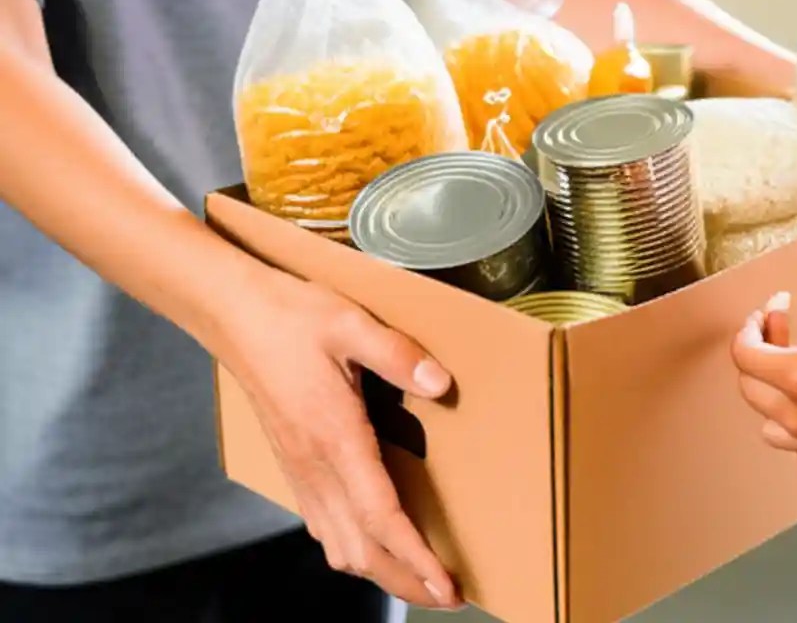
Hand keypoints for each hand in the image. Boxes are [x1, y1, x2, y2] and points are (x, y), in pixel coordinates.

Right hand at [215, 268, 460, 609]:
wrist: (233, 316)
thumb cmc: (291, 318)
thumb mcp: (351, 324)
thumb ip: (398, 355)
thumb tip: (440, 384)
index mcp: (335, 437)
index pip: (380, 516)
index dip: (415, 557)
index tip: (446, 584)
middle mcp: (316, 466)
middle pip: (362, 549)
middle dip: (407, 581)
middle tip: (449, 597)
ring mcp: (301, 470)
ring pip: (339, 546)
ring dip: (381, 571)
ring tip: (420, 581)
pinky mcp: (294, 465)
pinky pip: (323, 525)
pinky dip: (353, 550)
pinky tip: (372, 548)